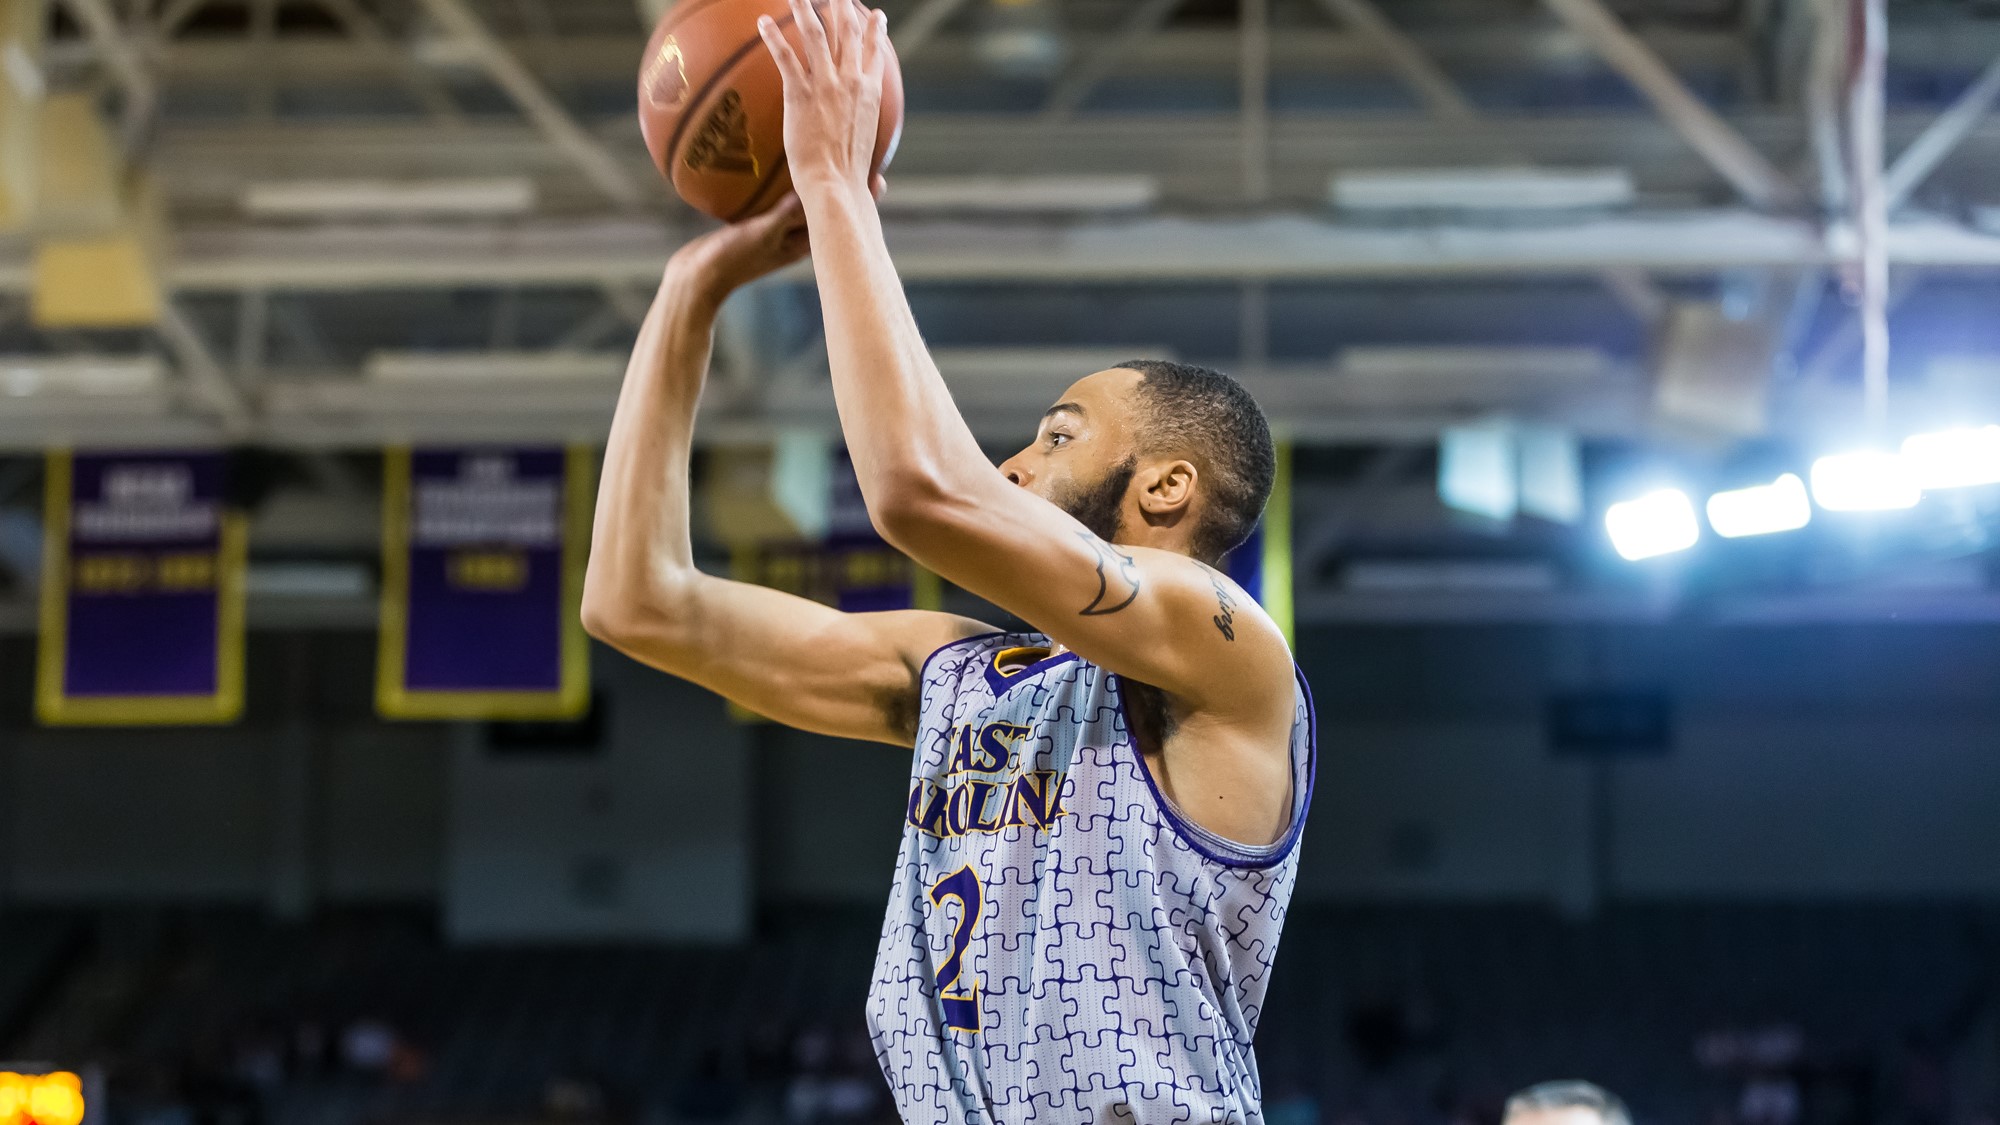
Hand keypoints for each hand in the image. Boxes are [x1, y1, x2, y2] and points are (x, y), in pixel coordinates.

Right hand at [668, 172, 888, 299]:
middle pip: (827, 210)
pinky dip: (781, 184)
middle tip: (862, 159)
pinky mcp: (758, 229)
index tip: (880, 178)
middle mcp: (795, 240)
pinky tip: (775, 163)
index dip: (859, 200)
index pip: (840, 220)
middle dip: (842, 188)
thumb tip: (815, 192)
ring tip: (825, 157)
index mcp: (803, 244)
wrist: (696, 280)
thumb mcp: (759, 232)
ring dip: (815, 184)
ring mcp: (776, 236)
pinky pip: (776, 201)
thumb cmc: (730, 260)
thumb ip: (785, 214)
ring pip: (803, 204)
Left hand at [757, 0, 888, 198]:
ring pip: (815, 33)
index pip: (874, 53)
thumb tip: (881, 186)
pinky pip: (785, 56)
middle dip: (842, 4)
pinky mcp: (800, 94)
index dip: (875, 31)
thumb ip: (872, 167)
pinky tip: (762, 21)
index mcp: (870, 94)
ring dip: (805, 7)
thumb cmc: (850, 183)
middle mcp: (851, 81)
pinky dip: (773, 36)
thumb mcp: (868, 165)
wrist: (835, 185)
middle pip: (847, 30)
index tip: (876, 16)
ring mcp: (826, 85)